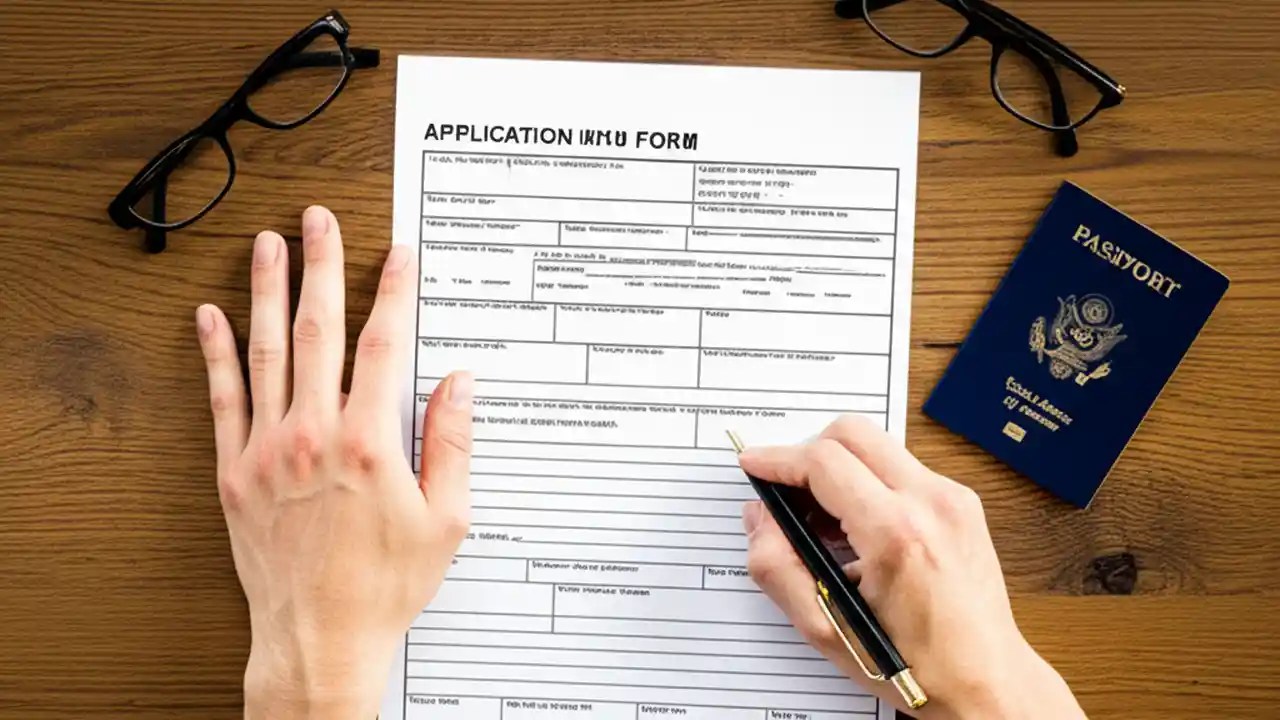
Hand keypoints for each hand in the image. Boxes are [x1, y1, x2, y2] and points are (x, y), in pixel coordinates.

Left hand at [194, 206, 471, 718]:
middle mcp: (313, 436)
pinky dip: (217, 354)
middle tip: (319, 223)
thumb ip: (453, 444)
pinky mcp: (236, 472)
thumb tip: (458, 386)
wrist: (321, 636)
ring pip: (268, 351)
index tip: (397, 257)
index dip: (393, 292)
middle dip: (322, 268)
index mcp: (368, 443)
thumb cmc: (385, 585)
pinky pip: (223, 399)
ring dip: (269, 292)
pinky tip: (213, 317)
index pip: (383, 346)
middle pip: (319, 331)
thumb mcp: (446, 519)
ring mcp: (268, 451)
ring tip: (269, 246)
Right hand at [739, 416, 1084, 719]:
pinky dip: (869, 483)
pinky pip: (902, 468)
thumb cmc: (917, 665)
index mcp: (896, 533)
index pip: (823, 461)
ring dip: (840, 468)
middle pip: (853, 433)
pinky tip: (858, 529)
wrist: (986, 681)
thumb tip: (760, 519)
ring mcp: (953, 499)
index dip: (778, 459)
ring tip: (824, 521)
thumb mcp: (826, 627)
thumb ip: (777, 567)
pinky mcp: (962, 503)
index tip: (756, 465)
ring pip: (878, 446)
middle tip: (789, 493)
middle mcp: (931, 503)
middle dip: (809, 452)